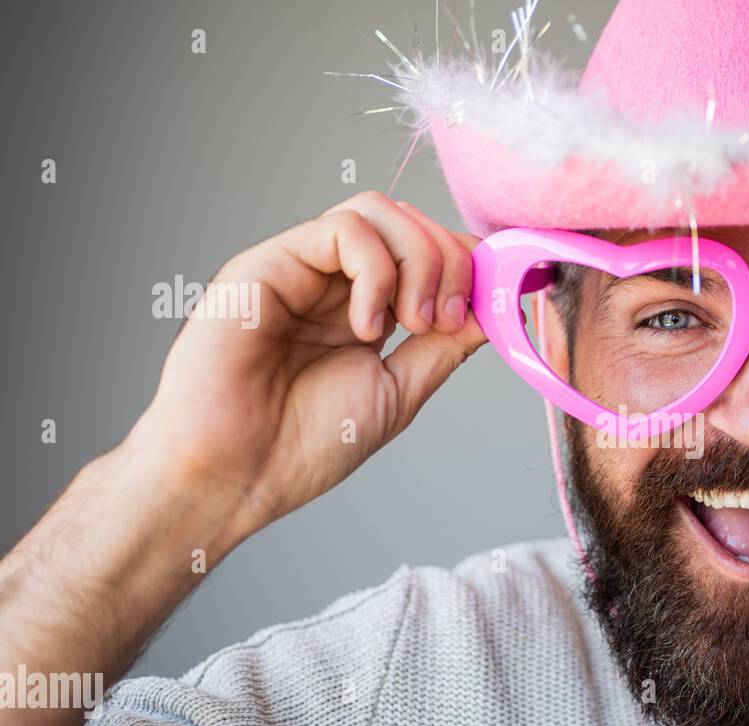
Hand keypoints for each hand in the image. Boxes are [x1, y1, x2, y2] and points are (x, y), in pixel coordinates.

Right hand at [130, 191, 485, 538]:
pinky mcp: (266, 263)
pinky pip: (341, 229)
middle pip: (410, 221)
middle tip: (446, 321)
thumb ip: (444, 346)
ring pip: (378, 210)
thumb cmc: (303, 443)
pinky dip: (375, 271)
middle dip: (451, 262)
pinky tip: (366, 326)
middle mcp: (333, 281)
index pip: (427, 250)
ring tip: (412, 324)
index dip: (467, 266)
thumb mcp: (399, 391)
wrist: (236, 473)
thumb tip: (493, 306)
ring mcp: (299, 268)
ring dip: (418, 260)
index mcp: (364, 308)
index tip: (487, 308)